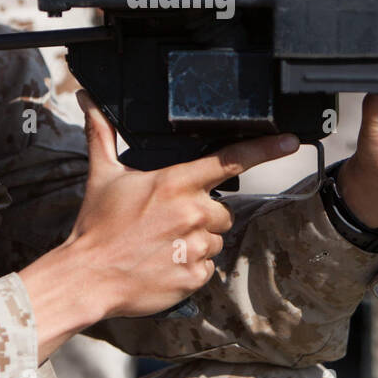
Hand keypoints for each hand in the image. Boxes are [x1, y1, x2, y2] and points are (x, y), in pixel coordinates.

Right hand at [62, 90, 297, 318]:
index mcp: (175, 182)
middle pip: (222, 210)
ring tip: (161, 244)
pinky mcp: (194, 276)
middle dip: (202, 215)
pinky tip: (164, 263)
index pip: (230, 159)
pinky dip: (190, 267)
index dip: (265, 148)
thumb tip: (87, 99)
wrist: (87, 278)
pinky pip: (207, 267)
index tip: (290, 141)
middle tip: (167, 222)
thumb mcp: (103, 175)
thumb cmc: (96, 227)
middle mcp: (191, 212)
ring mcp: (195, 246)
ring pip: (216, 239)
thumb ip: (102, 134)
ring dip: (196, 242)